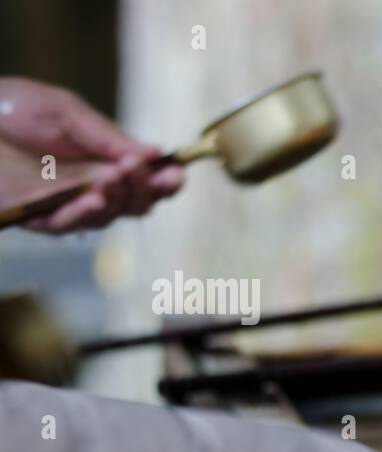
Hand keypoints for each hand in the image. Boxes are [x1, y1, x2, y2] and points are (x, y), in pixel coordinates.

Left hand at [0, 77, 183, 232]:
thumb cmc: (15, 108)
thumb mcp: (67, 112)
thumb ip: (108, 136)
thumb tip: (156, 154)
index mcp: (107, 162)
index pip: (147, 181)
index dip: (166, 182)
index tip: (177, 173)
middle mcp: (93, 188)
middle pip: (136, 204)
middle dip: (145, 190)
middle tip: (137, 169)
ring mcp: (67, 205)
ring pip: (108, 217)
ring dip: (116, 199)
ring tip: (113, 177)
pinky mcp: (39, 217)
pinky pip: (68, 224)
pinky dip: (85, 213)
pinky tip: (95, 199)